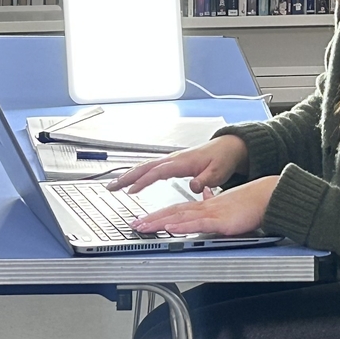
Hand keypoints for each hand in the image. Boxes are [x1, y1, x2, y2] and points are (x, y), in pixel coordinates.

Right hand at [106, 134, 248, 194]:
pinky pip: (151, 168)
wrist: (228, 148)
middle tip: (111, 186)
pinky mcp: (173, 163)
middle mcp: (173, 159)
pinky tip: (132, 181)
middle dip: (126, 176)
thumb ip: (205, 180)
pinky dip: (138, 173)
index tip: (130, 190)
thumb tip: (194, 187)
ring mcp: (171, 160)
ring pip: (145, 166)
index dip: (143, 181)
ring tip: (114, 185)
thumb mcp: (218, 172)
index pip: (157, 171)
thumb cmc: (223, 159)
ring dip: (128, 175)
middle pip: (144, 167)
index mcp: (181, 162)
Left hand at [131, 176, 277, 236]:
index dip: (158, 214)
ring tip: (143, 226)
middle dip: (151, 219)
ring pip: (180, 216)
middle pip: (172, 212)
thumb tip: (205, 194)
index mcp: (204, 205)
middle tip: (134, 224)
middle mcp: (204, 207)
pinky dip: (182, 225)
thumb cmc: (250, 202)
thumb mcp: (227, 202)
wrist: (265, 196)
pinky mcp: (220, 220)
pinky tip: (170, 227)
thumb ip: (213, 200)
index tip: (144, 220)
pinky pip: (197, 223)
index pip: (176, 209)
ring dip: (160, 221)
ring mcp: (211, 213)